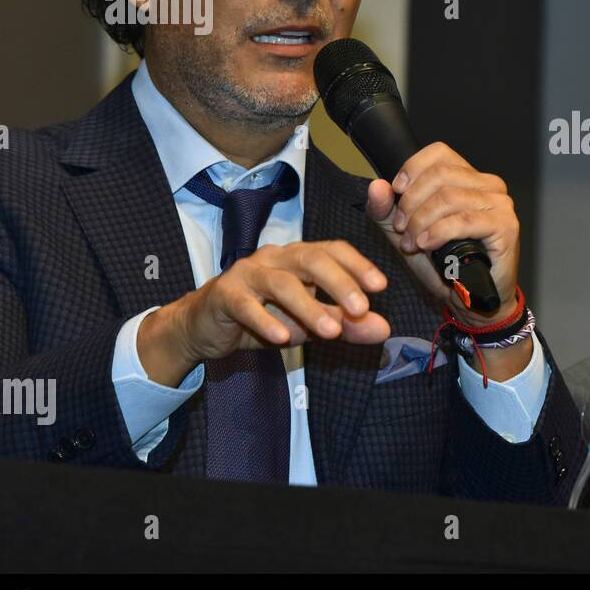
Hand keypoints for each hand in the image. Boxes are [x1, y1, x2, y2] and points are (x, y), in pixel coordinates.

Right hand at [138, 240, 389, 386]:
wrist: (205, 328)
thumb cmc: (264, 319)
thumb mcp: (309, 324)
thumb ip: (345, 324)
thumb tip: (384, 329)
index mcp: (299, 257)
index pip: (332, 250)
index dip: (357, 265)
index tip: (381, 286)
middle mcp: (275, 257)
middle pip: (311, 259)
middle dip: (340, 282)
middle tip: (361, 308)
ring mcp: (247, 273)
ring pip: (282, 283)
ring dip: (309, 307)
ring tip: (331, 332)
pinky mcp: (223, 294)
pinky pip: (246, 305)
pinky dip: (266, 321)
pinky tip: (284, 339)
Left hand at [365, 142, 520, 325]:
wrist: (471, 300)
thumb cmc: (444, 264)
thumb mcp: (406, 233)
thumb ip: (386, 209)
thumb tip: (377, 186)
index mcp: (469, 178)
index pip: (440, 153)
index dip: (413, 168)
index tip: (397, 192)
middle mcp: (489, 184)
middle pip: (441, 174)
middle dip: (412, 202)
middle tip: (400, 228)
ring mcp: (500, 204)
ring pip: (450, 197)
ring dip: (422, 220)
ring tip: (412, 242)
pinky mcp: (505, 226)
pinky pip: (465, 220)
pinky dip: (439, 231)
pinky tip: (426, 244)